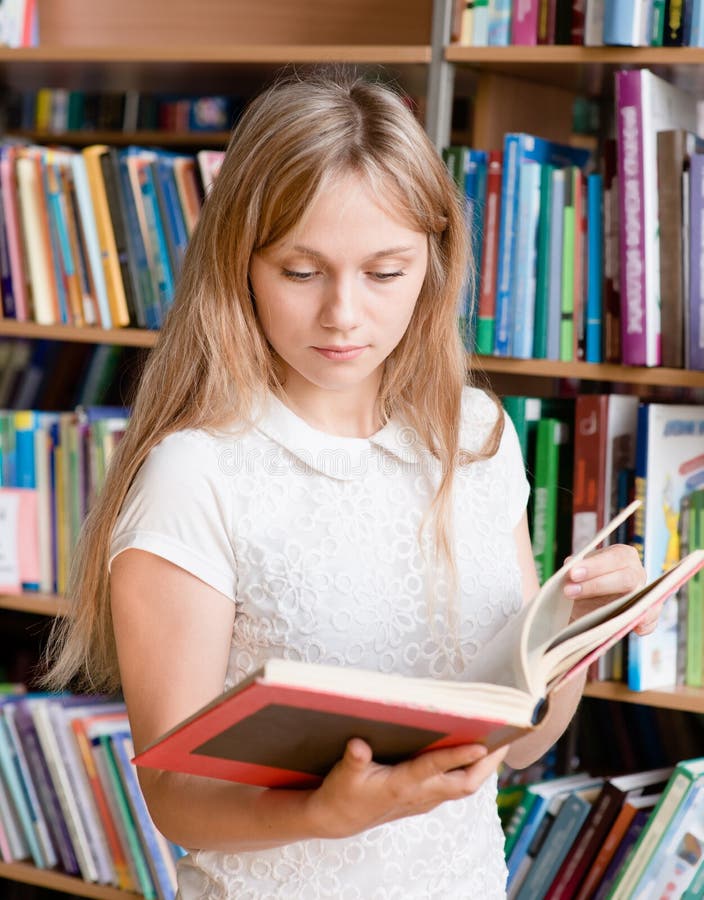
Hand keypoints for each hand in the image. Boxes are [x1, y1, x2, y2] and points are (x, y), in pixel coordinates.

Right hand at [303, 739, 506, 839]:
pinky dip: (469, 771)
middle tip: (505, 740)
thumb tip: (359, 745)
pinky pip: (455, 787)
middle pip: (464, 784)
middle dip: (487, 765)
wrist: (339, 819)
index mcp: (401, 784)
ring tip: (498, 744)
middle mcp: (418, 794)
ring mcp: (423, 799)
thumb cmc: (342, 792)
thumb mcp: (344, 773)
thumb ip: (354, 759)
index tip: (481, 745)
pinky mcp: (423, 799)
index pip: (435, 769)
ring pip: (463, 787)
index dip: (458, 756)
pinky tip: (475, 757)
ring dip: (483, 769)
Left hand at [564, 543, 657, 634]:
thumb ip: (574, 567)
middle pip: (625, 579)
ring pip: (638, 600)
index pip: (614, 558)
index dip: (594, 566)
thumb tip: (570, 565)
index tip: (572, 573)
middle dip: (596, 586)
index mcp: (623, 556)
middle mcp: (636, 573)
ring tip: (591, 615)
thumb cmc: (586, 579)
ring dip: (613, 608)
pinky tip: (637, 628)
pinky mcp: (646, 615)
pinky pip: (650, 620)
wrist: (587, 600)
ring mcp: (644, 594)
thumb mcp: (578, 570)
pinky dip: (646, 624)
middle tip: (569, 591)